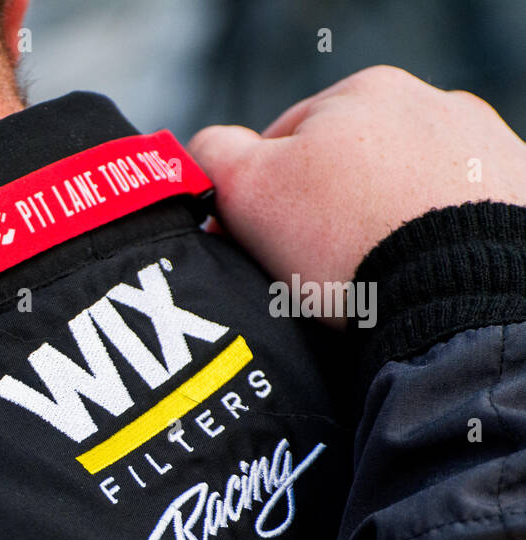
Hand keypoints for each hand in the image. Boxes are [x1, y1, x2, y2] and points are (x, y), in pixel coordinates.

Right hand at [188, 65, 525, 324]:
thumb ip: (213, 157)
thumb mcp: (249, 193)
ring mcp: (482, 150)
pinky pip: (452, 219)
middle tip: (315, 268)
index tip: (263, 243)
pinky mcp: (516, 196)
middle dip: (327, 211)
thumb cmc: (347, 241)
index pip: (286, 143)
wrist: (460, 292)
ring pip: (401, 192)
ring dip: (380, 225)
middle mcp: (433, 104)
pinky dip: (430, 243)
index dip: (263, 198)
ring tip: (370, 277)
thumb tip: (200, 150)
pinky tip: (415, 275)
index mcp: (363, 91)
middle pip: (349, 167)